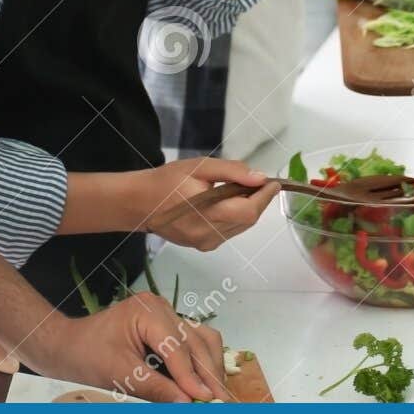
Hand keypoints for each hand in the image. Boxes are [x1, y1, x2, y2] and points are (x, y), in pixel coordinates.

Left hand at [47, 293, 230, 402]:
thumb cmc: (86, 356)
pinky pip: (193, 342)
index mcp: (148, 311)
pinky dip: (201, 363)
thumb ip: (156, 389)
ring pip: (202, 339)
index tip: (208, 402)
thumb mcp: (120, 375)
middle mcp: (162, 307)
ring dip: (210, 367)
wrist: (66, 345)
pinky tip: (204, 384)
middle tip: (221, 404)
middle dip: (209, 374)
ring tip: (216, 396)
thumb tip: (188, 405)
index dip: (194, 378)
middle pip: (197, 342)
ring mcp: (167, 314)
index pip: (178, 348)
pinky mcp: (167, 326)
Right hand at [140, 158, 282, 250]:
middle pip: (247, 220)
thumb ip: (231, 172)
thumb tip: (259, 178)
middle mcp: (209, 234)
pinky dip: (235, 216)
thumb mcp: (200, 167)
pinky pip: (229, 231)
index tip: (274, 182)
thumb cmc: (168, 181)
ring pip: (240, 227)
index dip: (265, 197)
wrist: (140, 203)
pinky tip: (226, 203)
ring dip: (247, 208)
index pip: (249, 212)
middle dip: (258, 201)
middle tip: (258, 182)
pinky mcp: (203, 246)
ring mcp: (206, 243)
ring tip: (242, 190)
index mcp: (208, 214)